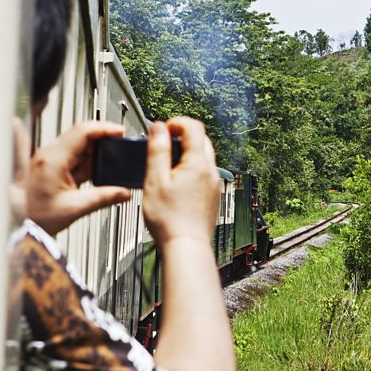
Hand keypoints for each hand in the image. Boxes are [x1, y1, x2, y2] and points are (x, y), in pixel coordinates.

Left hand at [27, 121, 131, 234]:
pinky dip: (87, 163)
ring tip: (104, 170)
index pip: (82, 132)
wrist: (24, 224)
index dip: (103, 128)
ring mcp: (50, 159)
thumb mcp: (76, 207)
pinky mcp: (53, 166)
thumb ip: (104, 198)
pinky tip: (92, 174)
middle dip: (102, 142)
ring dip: (95, 155)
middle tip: (118, 150)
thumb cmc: (39, 217)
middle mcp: (49, 155)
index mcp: (52, 160)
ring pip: (79, 147)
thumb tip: (124, 193)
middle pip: (81, 136)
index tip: (119, 131)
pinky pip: (75, 158)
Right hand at [143, 117, 219, 245]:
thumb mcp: (155, 180)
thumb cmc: (170, 219)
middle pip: (201, 140)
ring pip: (204, 158)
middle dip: (182, 137)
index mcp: (198, 164)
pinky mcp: (213, 198)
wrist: (186, 247)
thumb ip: (158, 151)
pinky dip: (191, 170)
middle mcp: (211, 172)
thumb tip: (159, 128)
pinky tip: (177, 185)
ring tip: (167, 167)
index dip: (176, 123)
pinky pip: (204, 175)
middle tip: (163, 146)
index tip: (162, 130)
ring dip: (187, 154)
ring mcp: (214, 186)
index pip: (194, 127)